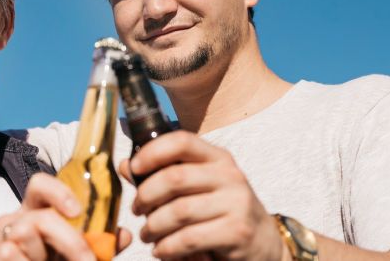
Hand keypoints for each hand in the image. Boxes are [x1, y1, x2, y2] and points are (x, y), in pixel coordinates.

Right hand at [0, 173, 130, 259]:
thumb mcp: (65, 256)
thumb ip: (94, 247)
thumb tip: (125, 235)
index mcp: (31, 214)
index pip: (39, 185)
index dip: (58, 192)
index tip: (77, 210)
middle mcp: (10, 222)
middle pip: (41, 219)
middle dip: (70, 243)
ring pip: (26, 239)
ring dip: (44, 259)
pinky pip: (12, 256)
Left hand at [120, 131, 283, 260]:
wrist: (263, 242)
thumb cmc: (222, 212)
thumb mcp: (198, 187)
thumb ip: (162, 175)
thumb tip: (125, 166)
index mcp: (217, 158)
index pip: (181, 141)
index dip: (152, 152)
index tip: (134, 168)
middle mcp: (230, 175)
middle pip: (175, 178)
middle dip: (146, 196)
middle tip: (137, 210)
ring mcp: (237, 203)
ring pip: (178, 211)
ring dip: (153, 226)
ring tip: (147, 234)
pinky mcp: (238, 232)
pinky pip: (189, 238)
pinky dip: (167, 247)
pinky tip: (162, 250)